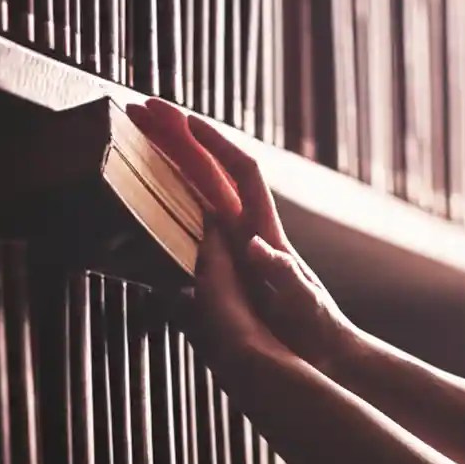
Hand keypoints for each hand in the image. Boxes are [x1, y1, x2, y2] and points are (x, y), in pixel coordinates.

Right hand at [144, 99, 365, 369]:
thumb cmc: (319, 329)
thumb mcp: (304, 304)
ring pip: (197, 189)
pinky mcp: (224, 264)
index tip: (184, 118)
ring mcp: (234, 244)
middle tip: (140, 109)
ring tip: (137, 134)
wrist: (327, 354)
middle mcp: (248, 230)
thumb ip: (284, 274)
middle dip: (176, 137)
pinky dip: (170, 199)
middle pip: (209, 170)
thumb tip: (255, 245)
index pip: (240, 173)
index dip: (214, 143)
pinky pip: (191, 222)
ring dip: (169, 160)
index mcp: (266, 232)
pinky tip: (148, 191)